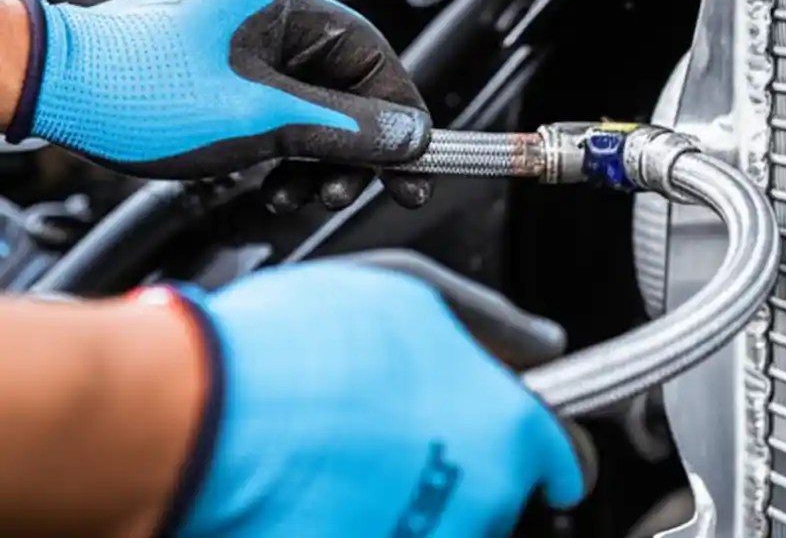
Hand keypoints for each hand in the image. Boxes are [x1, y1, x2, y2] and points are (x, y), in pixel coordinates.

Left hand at [6, 0, 431, 209]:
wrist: (47, 90)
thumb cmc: (139, 88)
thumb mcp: (260, 120)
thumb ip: (343, 130)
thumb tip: (408, 137)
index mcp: (281, 0)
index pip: (372, 56)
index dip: (399, 115)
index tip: (416, 161)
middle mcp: (262, 11)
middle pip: (341, 85)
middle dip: (349, 148)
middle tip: (350, 191)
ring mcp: (237, 39)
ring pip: (307, 105)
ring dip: (312, 158)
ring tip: (295, 195)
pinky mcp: (216, 68)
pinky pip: (273, 109)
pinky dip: (280, 149)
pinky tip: (270, 183)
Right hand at [164, 262, 584, 537]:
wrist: (196, 413)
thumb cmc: (297, 347)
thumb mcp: (413, 293)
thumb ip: (494, 324)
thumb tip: (541, 343)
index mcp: (505, 428)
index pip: (566, 459)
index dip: (546, 451)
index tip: (534, 454)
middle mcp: (480, 497)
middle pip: (496, 491)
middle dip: (460, 465)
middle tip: (396, 429)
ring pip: (444, 520)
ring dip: (412, 497)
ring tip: (346, 453)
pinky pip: (390, 534)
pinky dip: (366, 519)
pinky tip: (323, 492)